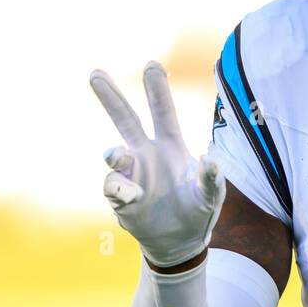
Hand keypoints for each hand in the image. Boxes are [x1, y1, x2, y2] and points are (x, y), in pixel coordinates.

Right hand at [90, 63, 224, 268]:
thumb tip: (211, 160)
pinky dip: (120, 188)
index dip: (157, 90)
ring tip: (116, 155)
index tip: (152, 65)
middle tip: (95, 74)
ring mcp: (131, 174)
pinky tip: (133, 196)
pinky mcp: (121, 197)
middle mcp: (147, 154)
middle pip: (126, 120)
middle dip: (111, 98)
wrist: (180, 241)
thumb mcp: (211, 196)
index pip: (163, 113)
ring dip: (114, 153)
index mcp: (171, 147)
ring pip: (113, 154)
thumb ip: (212, 179)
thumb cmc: (198, 210)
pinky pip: (113, 186)